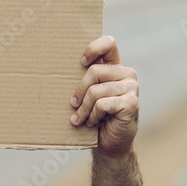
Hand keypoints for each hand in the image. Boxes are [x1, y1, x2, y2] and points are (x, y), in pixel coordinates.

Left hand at [69, 36, 138, 156]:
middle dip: (79, 91)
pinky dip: (92, 116)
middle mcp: (126, 74)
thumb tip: (54, 68)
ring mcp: (132, 88)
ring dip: (84, 109)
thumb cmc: (96, 115)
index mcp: (115, 67)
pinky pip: (102, 104)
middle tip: (73, 104)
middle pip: (94, 71)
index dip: (93, 48)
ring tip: (82, 118)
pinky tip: (93, 122)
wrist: (110, 142)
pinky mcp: (132, 103)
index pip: (109, 43)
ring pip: (95, 91)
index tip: (81, 62)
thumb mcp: (88, 94)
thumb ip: (84, 79)